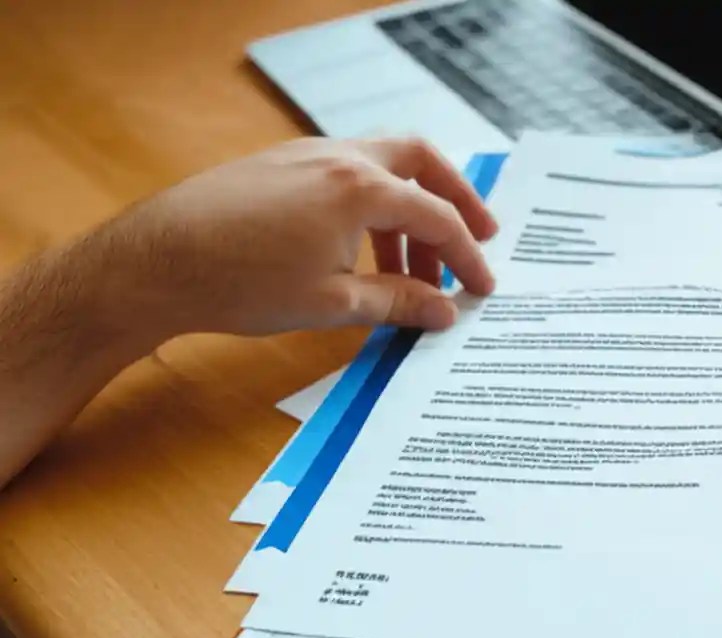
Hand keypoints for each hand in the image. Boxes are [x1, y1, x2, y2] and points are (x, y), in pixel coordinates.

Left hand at [82, 135, 497, 346]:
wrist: (155, 263)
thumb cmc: (241, 283)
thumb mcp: (332, 302)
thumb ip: (398, 302)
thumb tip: (444, 313)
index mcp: (361, 188)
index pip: (437, 217)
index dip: (467, 256)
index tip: (481, 289)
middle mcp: (339, 158)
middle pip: (420, 161)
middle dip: (455, 198)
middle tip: (478, 237)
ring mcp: (306, 155)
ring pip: (382, 167)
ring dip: (407, 212)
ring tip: (411, 270)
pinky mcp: (281, 166)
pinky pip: (346, 175)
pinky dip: (371, 207)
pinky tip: (362, 251)